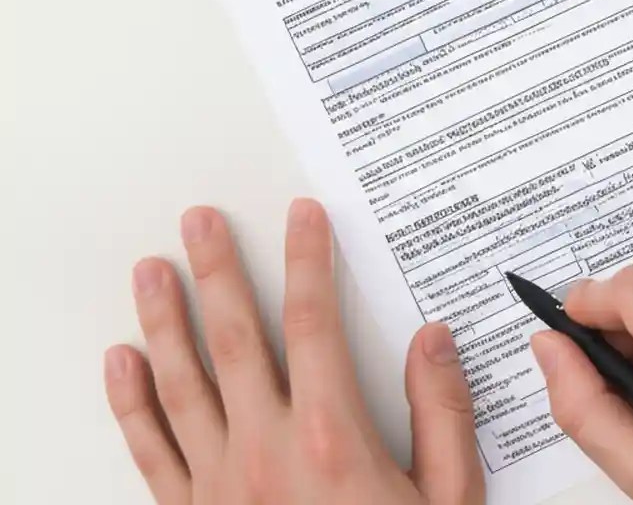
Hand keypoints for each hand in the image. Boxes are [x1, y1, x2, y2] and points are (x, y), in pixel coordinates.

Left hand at [103, 200, 484, 504]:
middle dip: (215, 272)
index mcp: (333, 439)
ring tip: (150, 272)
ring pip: (180, 385)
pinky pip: (150, 451)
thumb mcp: (449, 500)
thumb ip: (443, 415)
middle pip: (234, 340)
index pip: (314, 325)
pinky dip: (131, 404)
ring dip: (162, 321)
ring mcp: (220, 485)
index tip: (301, 218)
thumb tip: (433, 340)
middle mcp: (266, 452)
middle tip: (198, 222)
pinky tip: (121, 364)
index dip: (306, 262)